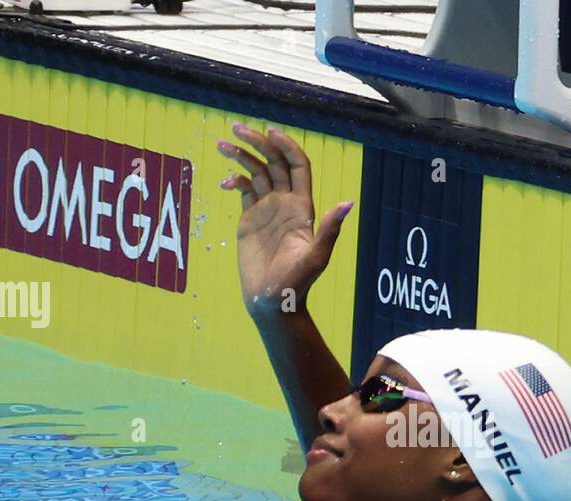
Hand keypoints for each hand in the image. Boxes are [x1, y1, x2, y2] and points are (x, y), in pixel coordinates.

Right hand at [218, 124, 353, 319]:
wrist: (273, 302)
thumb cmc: (297, 284)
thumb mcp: (315, 258)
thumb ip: (329, 229)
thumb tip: (348, 203)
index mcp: (302, 208)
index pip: (297, 166)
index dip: (286, 145)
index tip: (269, 131)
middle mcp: (285, 204)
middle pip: (274, 162)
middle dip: (258, 142)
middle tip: (237, 128)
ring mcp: (267, 210)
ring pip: (256, 172)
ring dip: (241, 156)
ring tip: (222, 145)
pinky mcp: (250, 219)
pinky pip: (243, 190)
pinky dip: (234, 180)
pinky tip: (225, 183)